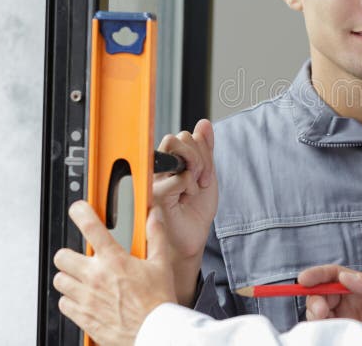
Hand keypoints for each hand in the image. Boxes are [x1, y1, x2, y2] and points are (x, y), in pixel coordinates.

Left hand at [53, 200, 175, 344]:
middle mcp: (96, 277)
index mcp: (115, 260)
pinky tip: (85, 298)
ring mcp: (86, 297)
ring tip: (84, 279)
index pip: (91, 227)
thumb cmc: (158, 301)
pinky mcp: (82, 315)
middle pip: (63, 256)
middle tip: (82, 258)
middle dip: (70, 254)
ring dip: (69, 277)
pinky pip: (63, 303)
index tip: (78, 209)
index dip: (81, 212)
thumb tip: (154, 217)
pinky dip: (70, 299)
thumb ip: (156, 236)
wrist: (153, 332)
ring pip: (60, 280)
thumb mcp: (162, 264)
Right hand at [154, 119, 217, 303]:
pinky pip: (178, 174)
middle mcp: (159, 167)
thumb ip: (206, 149)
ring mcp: (155, 178)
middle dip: (199, 156)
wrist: (192, 237)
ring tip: (194, 187)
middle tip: (202, 179)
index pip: (185, 136)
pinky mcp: (154, 192)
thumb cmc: (195, 211)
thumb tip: (204, 124)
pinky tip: (186, 197)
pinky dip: (190, 184)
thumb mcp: (207, 174)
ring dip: (195, 167)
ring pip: (175, 148)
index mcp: (171, 162)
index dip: (202, 149)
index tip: (207, 172)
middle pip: (178, 137)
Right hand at [299, 265, 361, 327]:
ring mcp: (343, 317)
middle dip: (315, 297)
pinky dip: (318, 326)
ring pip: (318, 309)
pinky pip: (322, 326)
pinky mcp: (340, 332)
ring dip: (315, 311)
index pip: (335, 275)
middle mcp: (349, 300)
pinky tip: (325, 328)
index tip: (304, 279)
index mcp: (360, 286)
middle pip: (322, 292)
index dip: (318, 274)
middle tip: (321, 311)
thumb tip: (345, 276)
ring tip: (324, 319)